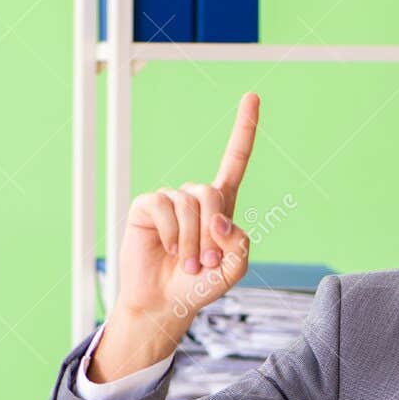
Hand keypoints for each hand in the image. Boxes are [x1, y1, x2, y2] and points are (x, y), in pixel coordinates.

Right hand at [95, 92, 259, 379]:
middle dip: (211, 231)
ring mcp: (169, 200)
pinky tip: (169, 249)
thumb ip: (241, 243)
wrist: (165, 303)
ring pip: (188, 204)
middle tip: (206, 261)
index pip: (235, 160)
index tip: (252, 96)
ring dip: (192, 240)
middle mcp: (194, 197)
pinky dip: (172, 233)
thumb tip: (219, 219)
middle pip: (211, 191)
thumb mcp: (234, 268)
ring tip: (187, 263)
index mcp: (221, 205)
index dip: (244, 130)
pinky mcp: (146, 207)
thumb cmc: (200, 285)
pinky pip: (163, 207)